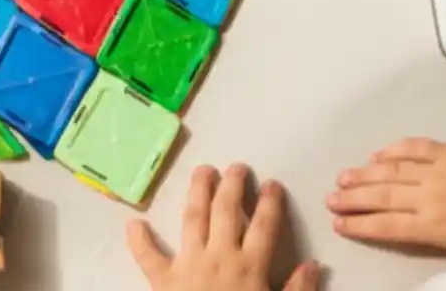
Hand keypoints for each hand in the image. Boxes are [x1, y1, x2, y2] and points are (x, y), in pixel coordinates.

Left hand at [128, 164, 319, 290]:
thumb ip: (297, 290)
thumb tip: (312, 264)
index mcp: (250, 267)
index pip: (265, 225)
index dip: (270, 202)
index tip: (273, 184)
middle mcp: (219, 257)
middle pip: (226, 212)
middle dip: (232, 186)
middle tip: (236, 167)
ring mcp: (188, 266)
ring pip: (193, 219)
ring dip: (197, 192)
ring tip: (202, 170)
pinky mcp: (162, 281)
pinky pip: (148, 258)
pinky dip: (139, 241)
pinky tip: (133, 223)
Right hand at [327, 138, 445, 255]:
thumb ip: (424, 237)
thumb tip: (392, 225)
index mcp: (432, 226)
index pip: (386, 225)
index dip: (359, 224)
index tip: (338, 222)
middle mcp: (429, 198)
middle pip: (382, 197)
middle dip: (352, 198)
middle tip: (330, 198)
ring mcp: (437, 171)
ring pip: (392, 171)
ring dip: (365, 174)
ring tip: (343, 177)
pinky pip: (414, 147)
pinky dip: (393, 150)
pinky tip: (376, 155)